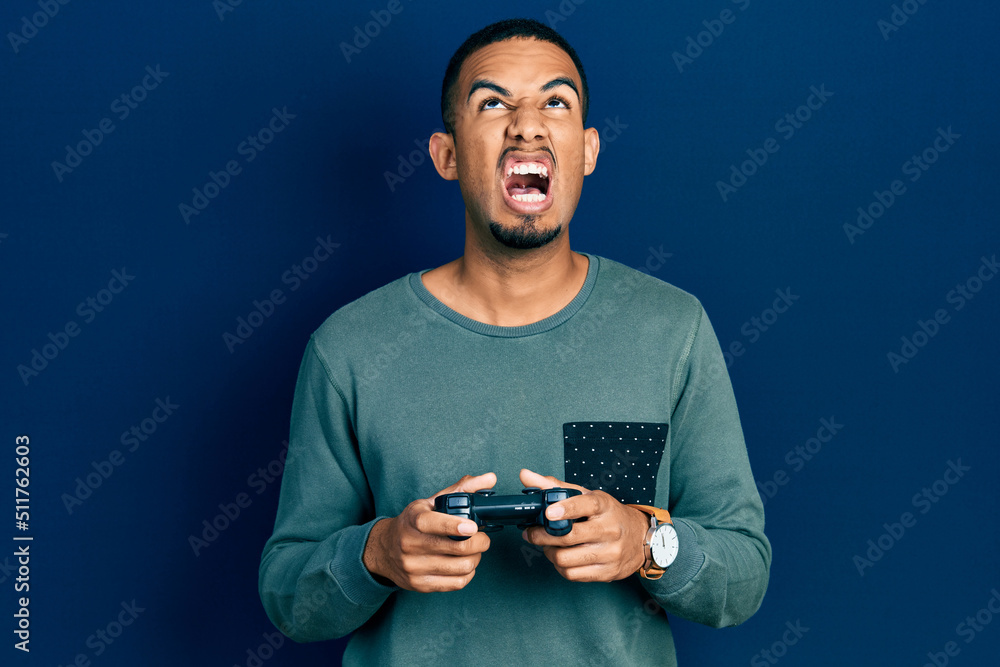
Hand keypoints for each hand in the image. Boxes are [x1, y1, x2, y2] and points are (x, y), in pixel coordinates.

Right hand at [362, 473, 494, 591]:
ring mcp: (413, 567)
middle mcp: (410, 544)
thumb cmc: (413, 523)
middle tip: (483, 538)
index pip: (431, 523)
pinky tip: (465, 564)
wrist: (384, 549)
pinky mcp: (419, 584)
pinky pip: (455, 584)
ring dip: (476, 558)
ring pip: (460, 568)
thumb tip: (490, 478)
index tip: (473, 527)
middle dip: (479, 543)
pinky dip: (468, 574)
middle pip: (456, 548)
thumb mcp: (431, 502)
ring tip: (475, 551)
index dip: (454, 525)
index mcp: (413, 519)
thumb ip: (461, 490)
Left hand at [519, 468, 647, 581]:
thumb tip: (525, 475)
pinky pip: (572, 574)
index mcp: (604, 506)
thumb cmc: (606, 514)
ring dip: (549, 553)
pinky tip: (560, 558)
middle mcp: (610, 529)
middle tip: (531, 533)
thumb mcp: (586, 495)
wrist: (640, 537)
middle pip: (568, 537)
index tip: (548, 512)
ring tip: (547, 546)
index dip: (565, 508)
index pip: (586, 505)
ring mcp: (610, 553)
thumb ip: (554, 486)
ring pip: (566, 559)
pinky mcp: (607, 572)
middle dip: (541, 536)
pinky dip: (559, 567)